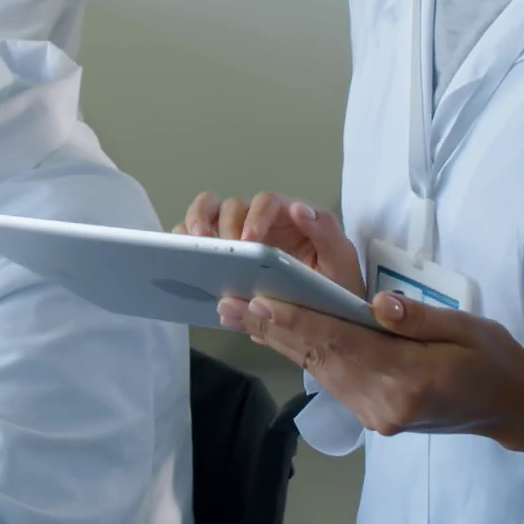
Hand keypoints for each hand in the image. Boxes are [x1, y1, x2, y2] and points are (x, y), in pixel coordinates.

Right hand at [177, 191, 363, 297]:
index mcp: (288, 218)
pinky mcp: (222, 257)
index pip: (266, 202)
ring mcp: (237, 237)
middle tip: (216, 246)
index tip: (250, 242)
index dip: (254, 216)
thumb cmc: (334, 285)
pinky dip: (184, 241)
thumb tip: (299, 208)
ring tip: (193, 245)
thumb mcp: (340, 261)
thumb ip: (327, 233)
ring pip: (208, 213)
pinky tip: (183, 259)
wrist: (325, 321)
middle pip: (231, 205)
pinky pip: (196, 240)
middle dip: (220, 222)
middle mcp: (259, 222)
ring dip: (197, 222)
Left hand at [238, 291, 523, 456]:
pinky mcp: (373, 414)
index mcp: (411, 379)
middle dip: (273, 327)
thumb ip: (418, 317)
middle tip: (231, 303)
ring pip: (318, 369)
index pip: (343, 341)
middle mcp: (385, 403)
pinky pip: (330, 378)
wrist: (510, 406)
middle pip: (320, 357)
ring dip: (279, 340)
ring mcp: (376, 414)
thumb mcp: (466, 328)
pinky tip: (279, 335)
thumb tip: (378, 304)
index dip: (299, 318)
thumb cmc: (492, 360)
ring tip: (241, 314)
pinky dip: (302, 354)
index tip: (263, 299)